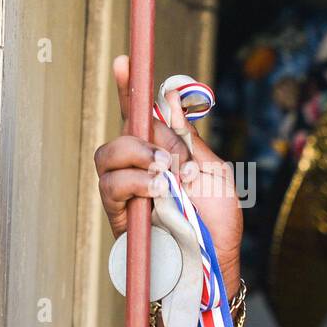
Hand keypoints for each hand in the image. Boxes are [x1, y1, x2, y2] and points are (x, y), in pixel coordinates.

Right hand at [94, 55, 243, 287]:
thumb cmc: (217, 223)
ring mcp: (127, 190)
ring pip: (108, 155)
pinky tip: (157, 190)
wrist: (215, 263)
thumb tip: (166, 108)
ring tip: (166, 176)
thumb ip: (189, 143)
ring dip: (139, 158)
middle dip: (144, 137)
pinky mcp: (118, 213)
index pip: (142, 119)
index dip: (131, 91)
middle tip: (173, 159)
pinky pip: (112, 185)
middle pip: (122, 133)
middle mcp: (141, 169)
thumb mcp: (214, 174)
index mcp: (167, 155)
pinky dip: (136, 182)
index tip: (125, 63)